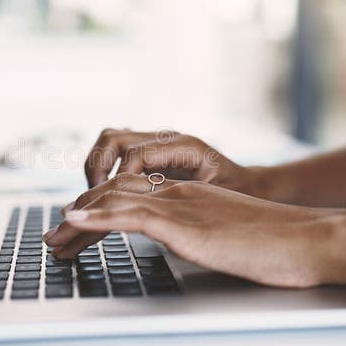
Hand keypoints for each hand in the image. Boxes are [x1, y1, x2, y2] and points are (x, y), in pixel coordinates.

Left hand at [44, 176, 327, 288]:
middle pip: (113, 193)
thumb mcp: (228, 238)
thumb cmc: (278, 246)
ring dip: (77, 219)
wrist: (310, 240)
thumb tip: (187, 247)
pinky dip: (98, 215)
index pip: (131, 194)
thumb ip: (202, 236)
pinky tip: (75, 219)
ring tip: (53, 239)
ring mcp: (182, 206)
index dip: (97, 210)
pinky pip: (132, 212)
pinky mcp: (187, 222)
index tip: (75, 232)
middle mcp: (180, 194)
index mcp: (189, 197)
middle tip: (54, 240)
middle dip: (78, 215)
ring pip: (114, 200)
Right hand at [84, 127, 251, 191]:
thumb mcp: (212, 199)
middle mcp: (168, 138)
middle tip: (95, 196)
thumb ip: (181, 198)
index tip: (115, 202)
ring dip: (96, 165)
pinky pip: (118, 149)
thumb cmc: (235, 195)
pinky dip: (105, 167)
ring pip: (111, 139)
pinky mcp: (153, 151)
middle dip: (98, 168)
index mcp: (184, 146)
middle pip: (114, 138)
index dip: (120, 179)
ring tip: (95, 193)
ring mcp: (158, 142)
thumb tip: (144, 207)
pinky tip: (106, 190)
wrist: (250, 186)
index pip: (136, 154)